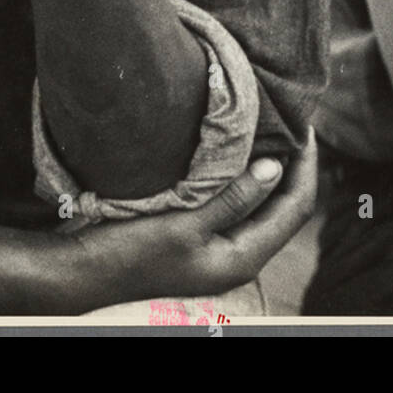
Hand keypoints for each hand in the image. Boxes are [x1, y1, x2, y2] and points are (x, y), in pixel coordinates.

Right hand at [69, 130, 317, 310]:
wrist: (86, 271)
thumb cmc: (131, 250)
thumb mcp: (184, 223)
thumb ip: (233, 198)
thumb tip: (277, 168)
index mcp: (242, 258)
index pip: (295, 209)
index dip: (306, 167)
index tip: (305, 127)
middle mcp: (239, 255)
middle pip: (285, 207)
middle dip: (294, 166)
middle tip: (293, 122)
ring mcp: (222, 246)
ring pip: (264, 203)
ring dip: (272, 168)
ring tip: (273, 129)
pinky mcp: (205, 235)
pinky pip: (240, 203)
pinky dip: (247, 176)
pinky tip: (239, 150)